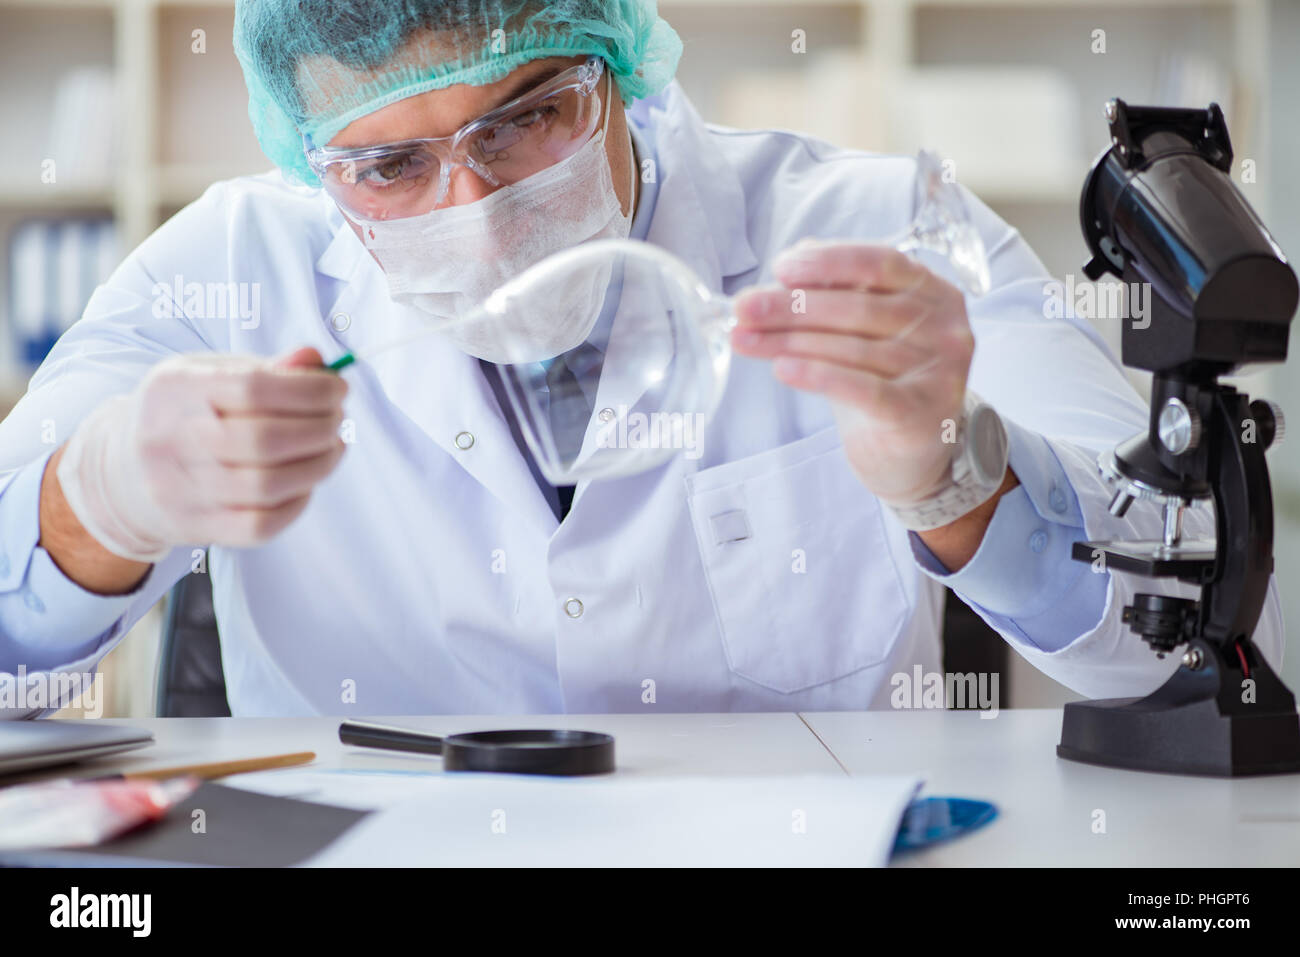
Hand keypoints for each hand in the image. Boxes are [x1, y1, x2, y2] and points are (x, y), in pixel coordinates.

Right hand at [54, 347, 347, 563]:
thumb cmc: (184, 414)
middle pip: (266, 441)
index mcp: (176, 388)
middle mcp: (172, 439)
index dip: (310, 390)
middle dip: (320, 428)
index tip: (338, 389)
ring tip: (333, 448)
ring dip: (318, 466)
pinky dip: (297, 504)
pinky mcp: (195, 528)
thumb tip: (317, 360)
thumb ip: (267, 369)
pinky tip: (306, 483)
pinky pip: (261, 525)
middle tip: (338, 420)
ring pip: (268, 486)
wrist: (121, 473)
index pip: (255, 388)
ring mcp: (180, 489)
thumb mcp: (210, 375)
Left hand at [732, 240, 975, 504]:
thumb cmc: (881, 379)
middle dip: (792, 307)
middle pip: (859, 308)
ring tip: (744, 339)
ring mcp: (938, 371)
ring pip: (853, 348)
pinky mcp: (921, 413)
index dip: (826, 263)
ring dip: (790, 341)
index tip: (779, 268)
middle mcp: (944, 326)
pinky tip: (781, 369)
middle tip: (743, 309)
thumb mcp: (861, 329)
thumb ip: (834, 292)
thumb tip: (788, 264)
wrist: (910, 453)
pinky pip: (862, 389)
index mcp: (932, 291)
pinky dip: (817, 375)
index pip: (878, 263)